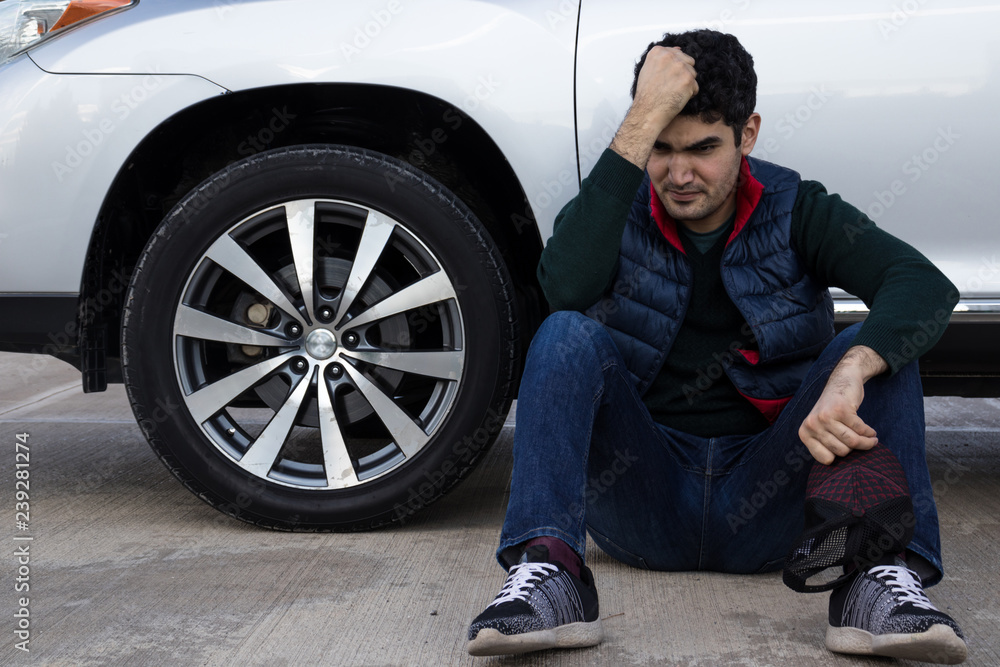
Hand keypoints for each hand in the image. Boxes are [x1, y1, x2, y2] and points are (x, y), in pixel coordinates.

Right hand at [610, 46, 698, 167]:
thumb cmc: (646, 95)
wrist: (647, 112)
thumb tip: (679, 49)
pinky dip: (689, 95)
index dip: (674, 68)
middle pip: (688, 61)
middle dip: (683, 74)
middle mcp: (669, 56)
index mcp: (658, 52)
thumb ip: (663, 58)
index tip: (666, 78)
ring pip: (693, 73)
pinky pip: (695, 86)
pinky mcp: (688, 80)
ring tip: (672, 93)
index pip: (677, 53)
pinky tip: (677, 98)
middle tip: (669, 87)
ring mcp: (680, 67)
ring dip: (686, 84)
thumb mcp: (648, 70)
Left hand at [798, 346, 887, 464]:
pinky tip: (871, 432)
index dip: (840, 457)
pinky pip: (861, 430)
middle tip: (864, 443)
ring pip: (852, 442)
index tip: (848, 451)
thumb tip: (842, 474)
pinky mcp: (841, 410)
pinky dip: (870, 433)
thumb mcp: (822, 429)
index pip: (825, 460)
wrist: (841, 382)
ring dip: (867, 443)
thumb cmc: (833, 411)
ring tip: (872, 440)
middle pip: (842, 451)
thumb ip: (826, 446)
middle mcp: (811, 425)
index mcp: (805, 433)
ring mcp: (825, 417)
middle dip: (856, 449)